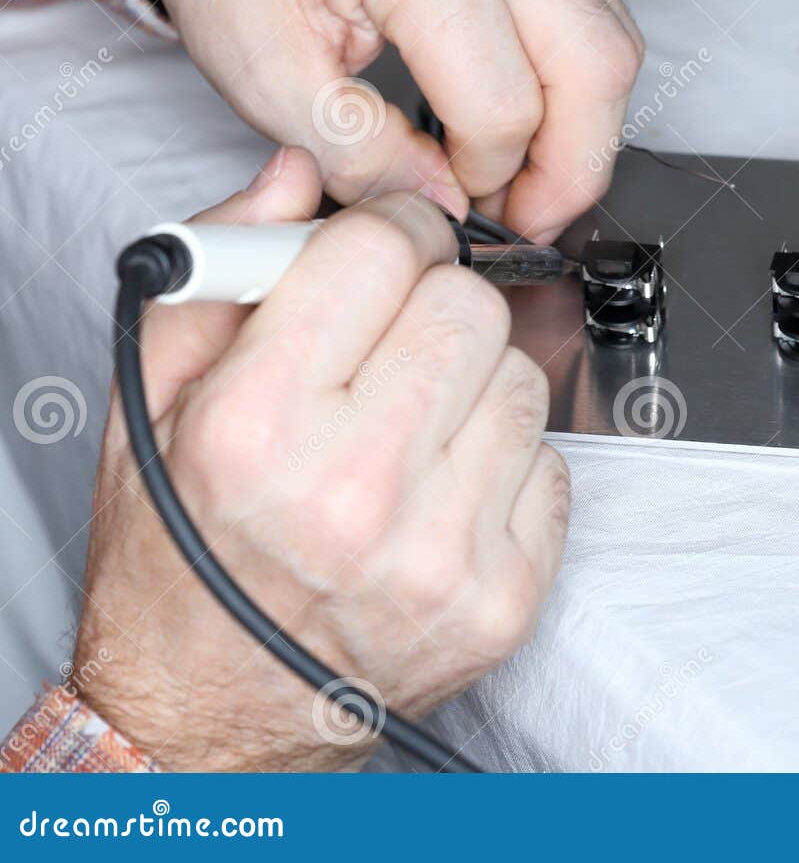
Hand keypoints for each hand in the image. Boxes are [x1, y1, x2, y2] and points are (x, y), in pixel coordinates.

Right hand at [75, 148, 569, 769]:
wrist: (212, 712)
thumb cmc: (180, 557)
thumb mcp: (153, 401)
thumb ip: (221, 270)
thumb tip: (298, 178)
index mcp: (257, 428)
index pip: (382, 251)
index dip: (388, 231)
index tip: (385, 249)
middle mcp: (355, 493)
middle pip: (470, 306)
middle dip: (436, 302)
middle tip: (395, 344)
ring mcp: (443, 553)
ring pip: (525, 378)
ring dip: (476, 383)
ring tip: (412, 430)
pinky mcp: (504, 598)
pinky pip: (554, 464)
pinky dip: (507, 462)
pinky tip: (443, 491)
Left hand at [117, 0, 643, 241]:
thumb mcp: (261, 76)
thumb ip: (358, 155)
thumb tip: (443, 204)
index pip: (503, 106)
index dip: (485, 178)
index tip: (450, 200)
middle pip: (595, 67)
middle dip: (572, 166)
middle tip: (529, 214)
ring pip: (613, 39)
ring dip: (586, 125)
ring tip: (529, 170)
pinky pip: (595, 9)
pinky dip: (577, 77)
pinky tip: (530, 110)